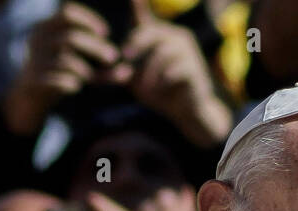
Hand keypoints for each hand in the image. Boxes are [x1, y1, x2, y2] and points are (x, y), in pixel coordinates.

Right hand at [2, 3, 123, 134]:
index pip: (67, 12)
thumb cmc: (61, 74)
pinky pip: (56, 80)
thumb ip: (105, 68)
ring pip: (65, 60)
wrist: (30, 95)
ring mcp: (34, 59)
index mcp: (46, 26)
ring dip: (85, 70)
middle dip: (96, 48)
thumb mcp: (81, 65)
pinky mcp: (33, 79)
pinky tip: (76, 87)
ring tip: (93, 77)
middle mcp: (38, 38)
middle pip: (71, 37)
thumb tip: (129, 73)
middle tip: (113, 58)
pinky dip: (70, 83)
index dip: (88, 20)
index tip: (106, 33)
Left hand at [121, 2, 232, 145]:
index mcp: (161, 35)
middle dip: (136, 43)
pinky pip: (176, 69)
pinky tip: (160, 90)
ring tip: (144, 89)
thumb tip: (102, 71)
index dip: (139, 6)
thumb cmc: (160, 92)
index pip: (146, 18)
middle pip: (152, 32)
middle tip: (125, 57)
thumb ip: (124, 67)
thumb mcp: (137, 77)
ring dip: (149, 71)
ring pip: (163, 52)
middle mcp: (177, 37)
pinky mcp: (195, 69)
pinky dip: (163, 81)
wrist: (186, 112)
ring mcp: (188, 52)